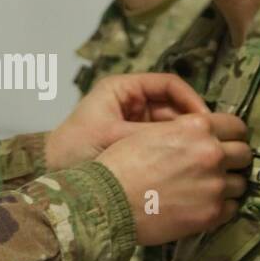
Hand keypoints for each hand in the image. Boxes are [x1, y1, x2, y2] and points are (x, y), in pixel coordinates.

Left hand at [45, 73, 209, 169]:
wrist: (51, 176)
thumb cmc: (73, 149)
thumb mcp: (113, 138)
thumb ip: (150, 136)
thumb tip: (190, 137)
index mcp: (122, 89)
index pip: (168, 85)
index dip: (190, 100)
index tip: (204, 121)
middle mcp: (130, 101)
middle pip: (173, 106)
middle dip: (190, 123)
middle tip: (208, 142)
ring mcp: (133, 122)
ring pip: (169, 126)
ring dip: (183, 139)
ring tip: (198, 155)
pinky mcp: (133, 143)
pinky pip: (161, 143)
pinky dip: (173, 152)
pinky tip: (184, 165)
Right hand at [96, 110, 250, 244]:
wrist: (107, 202)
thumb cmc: (121, 164)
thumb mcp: (152, 133)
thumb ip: (184, 131)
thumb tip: (203, 137)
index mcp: (197, 127)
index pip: (236, 126)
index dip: (231, 134)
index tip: (226, 142)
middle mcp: (212, 153)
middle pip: (244, 154)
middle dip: (233, 159)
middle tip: (218, 167)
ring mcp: (215, 185)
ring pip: (240, 183)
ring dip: (227, 185)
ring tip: (208, 189)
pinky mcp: (212, 213)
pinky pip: (232, 208)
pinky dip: (221, 207)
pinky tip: (203, 206)